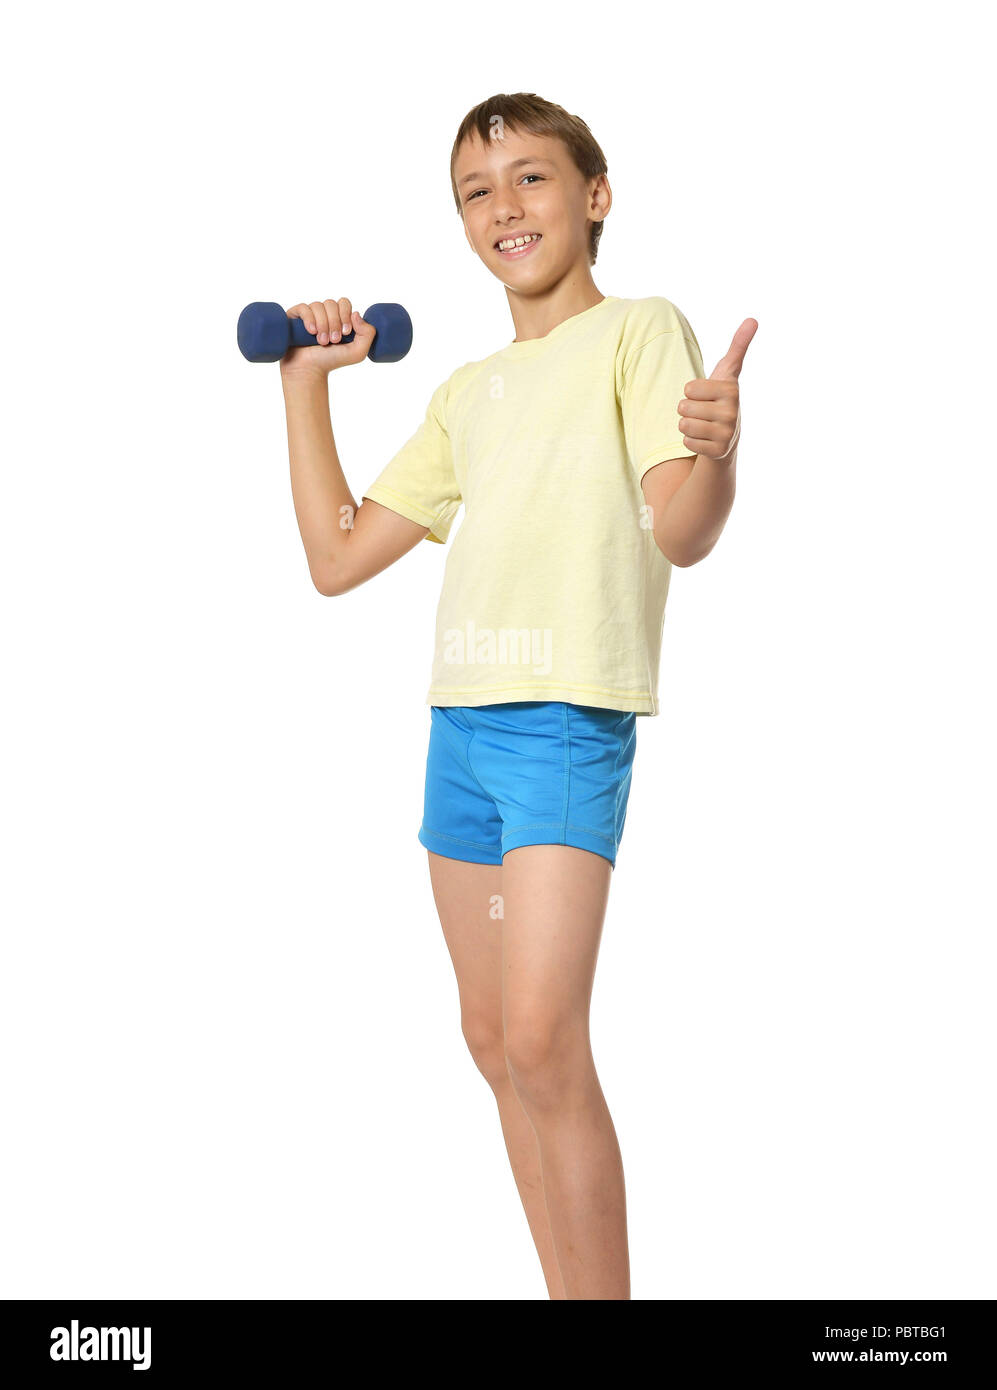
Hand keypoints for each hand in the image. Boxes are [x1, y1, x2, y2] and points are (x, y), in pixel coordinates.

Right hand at [279, 296, 375, 380]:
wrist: (310, 370)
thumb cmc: (332, 361)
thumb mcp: (357, 352)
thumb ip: (367, 334)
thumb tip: (356, 313)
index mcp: (338, 317)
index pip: (344, 303)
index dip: (345, 315)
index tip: (345, 332)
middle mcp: (324, 314)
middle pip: (331, 303)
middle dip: (334, 322)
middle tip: (333, 340)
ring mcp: (309, 314)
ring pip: (318, 306)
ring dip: (323, 325)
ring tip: (322, 341)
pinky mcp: (295, 317)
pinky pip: (303, 308)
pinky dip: (309, 319)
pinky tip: (311, 332)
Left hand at [677, 318, 757, 462]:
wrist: (728, 436)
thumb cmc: (722, 398)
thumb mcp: (728, 372)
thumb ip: (738, 346)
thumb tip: (753, 319)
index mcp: (731, 391)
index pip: (688, 388)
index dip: (692, 391)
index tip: (707, 395)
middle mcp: (731, 413)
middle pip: (683, 407)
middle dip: (687, 409)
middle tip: (703, 412)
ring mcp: (726, 434)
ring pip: (683, 425)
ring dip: (687, 425)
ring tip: (703, 424)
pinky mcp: (717, 451)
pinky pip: (687, 442)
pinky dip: (691, 441)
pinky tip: (704, 439)